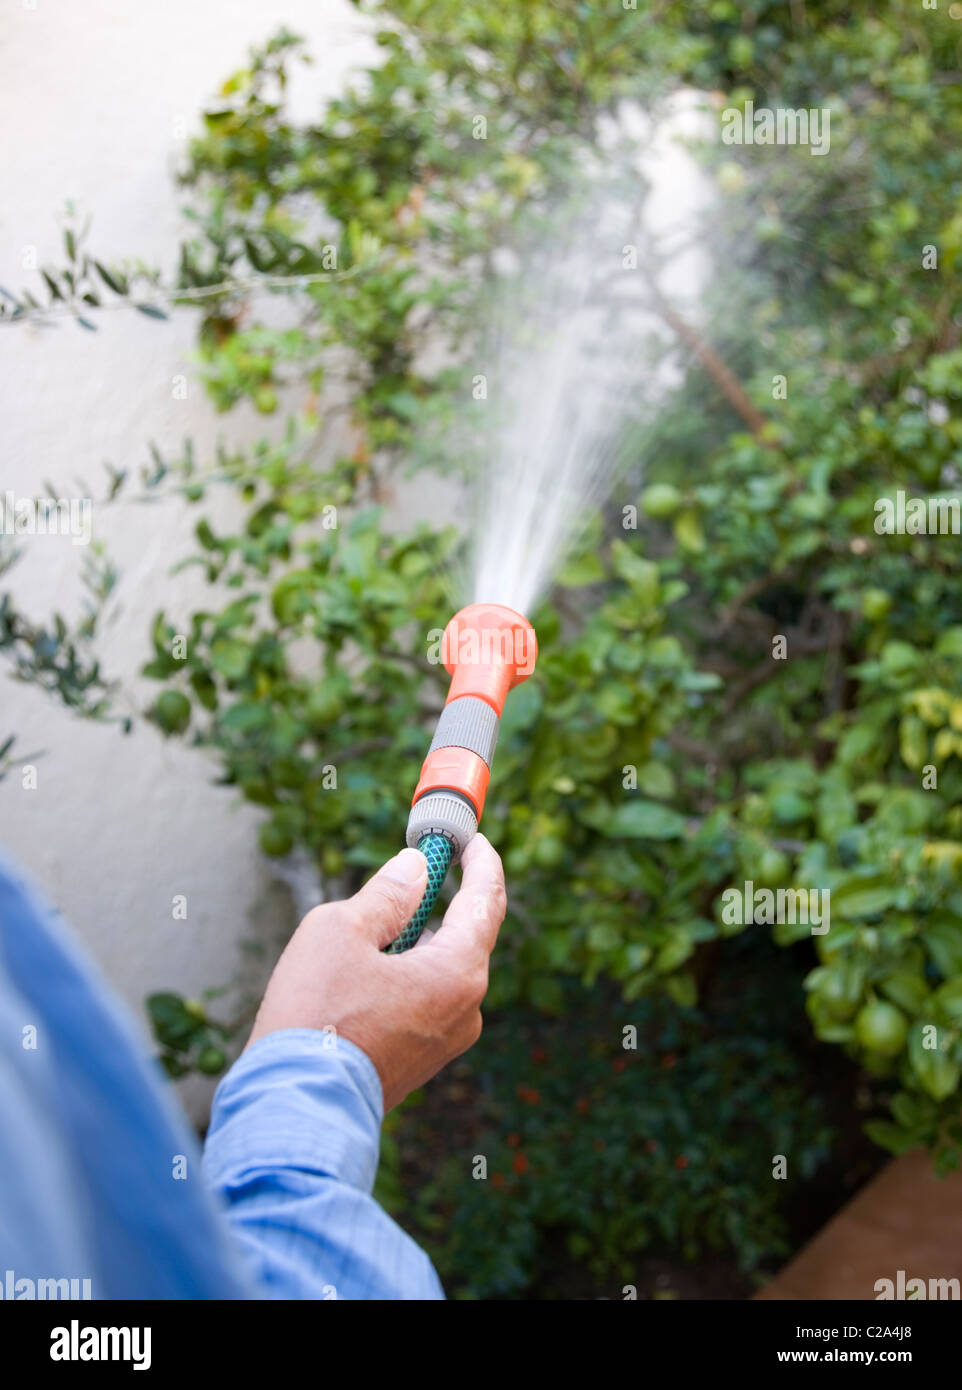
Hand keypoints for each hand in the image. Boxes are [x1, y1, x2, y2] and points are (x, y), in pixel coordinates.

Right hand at [246, 834, 506, 1109]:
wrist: (294, 1108)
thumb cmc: (314, 1015)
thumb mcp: (341, 930)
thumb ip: (387, 894)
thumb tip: (416, 869)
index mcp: (459, 972)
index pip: (486, 900)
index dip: (482, 861)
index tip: (472, 837)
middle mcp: (467, 1008)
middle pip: (469, 935)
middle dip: (448, 897)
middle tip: (425, 866)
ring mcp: (448, 1041)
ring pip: (444, 969)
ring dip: (422, 938)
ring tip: (381, 921)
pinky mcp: (424, 1062)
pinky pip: (428, 1000)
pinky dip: (411, 972)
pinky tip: (373, 968)